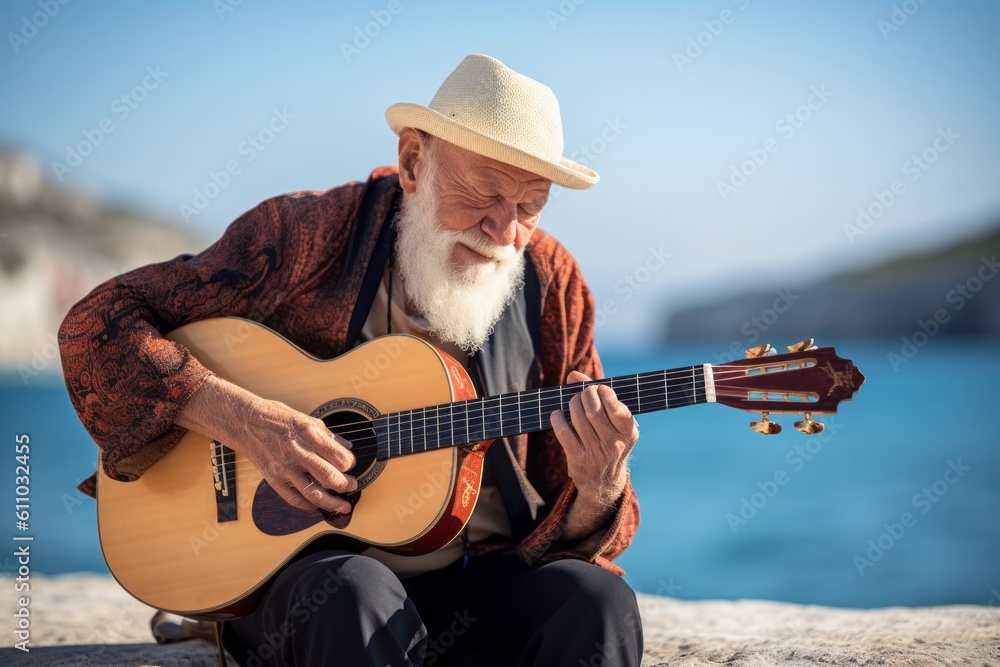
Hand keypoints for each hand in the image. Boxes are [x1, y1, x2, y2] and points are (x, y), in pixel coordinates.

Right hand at [177, 375, 357, 513]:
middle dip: (346, 486)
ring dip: (332, 503)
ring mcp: (284, 468)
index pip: (338, 456)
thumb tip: (346, 446)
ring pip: (313, 493)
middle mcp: (297, 452)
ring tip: (343, 506)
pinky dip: (309, 506)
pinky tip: (317, 506)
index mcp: (308, 433)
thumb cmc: (276, 417)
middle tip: (353, 487)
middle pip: (329, 477)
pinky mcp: (273, 479)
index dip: (350, 464)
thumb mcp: (306, 418)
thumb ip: (328, 435)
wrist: (244, 422)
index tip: (351, 465)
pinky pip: (294, 499)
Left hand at [549, 370, 638, 506]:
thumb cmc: (609, 442)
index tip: (600, 388)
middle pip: (594, 412)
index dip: (607, 395)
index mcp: (628, 433)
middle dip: (586, 396)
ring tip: (573, 402)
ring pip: (578, 420)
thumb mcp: (614, 424)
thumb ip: (598, 397)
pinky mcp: (578, 460)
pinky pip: (564, 434)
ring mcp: (596, 454)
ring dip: (572, 404)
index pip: (618, 411)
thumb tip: (573, 375)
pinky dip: (557, 419)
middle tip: (583, 394)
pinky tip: (557, 415)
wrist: (603, 481)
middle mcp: (614, 445)